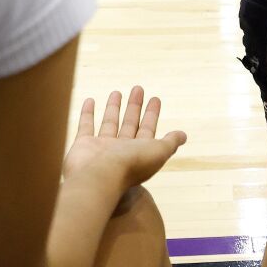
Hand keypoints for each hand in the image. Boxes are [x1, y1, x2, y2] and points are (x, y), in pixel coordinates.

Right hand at [62, 87, 185, 195]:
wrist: (99, 178)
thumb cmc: (130, 165)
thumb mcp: (157, 152)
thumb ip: (169, 143)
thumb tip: (183, 135)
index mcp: (138, 152)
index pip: (147, 130)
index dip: (152, 114)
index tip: (155, 98)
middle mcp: (120, 150)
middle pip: (129, 124)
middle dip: (134, 106)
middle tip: (138, 88)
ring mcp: (101, 147)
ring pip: (109, 123)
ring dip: (113, 108)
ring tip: (117, 92)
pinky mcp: (83, 144)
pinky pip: (86, 125)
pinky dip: (87, 113)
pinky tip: (90, 100)